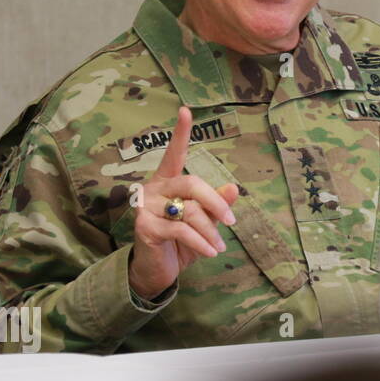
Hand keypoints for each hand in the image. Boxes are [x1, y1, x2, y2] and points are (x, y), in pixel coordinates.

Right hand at [128, 106, 238, 300]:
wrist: (157, 270)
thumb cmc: (181, 241)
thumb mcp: (204, 222)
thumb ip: (216, 204)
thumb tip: (234, 188)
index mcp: (168, 181)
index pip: (174, 153)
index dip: (181, 133)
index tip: (186, 110)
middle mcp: (154, 188)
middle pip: (192, 183)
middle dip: (216, 203)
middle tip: (232, 221)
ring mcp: (146, 207)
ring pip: (189, 210)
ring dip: (210, 231)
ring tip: (219, 246)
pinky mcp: (144, 227)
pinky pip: (182, 231)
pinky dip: (201, 242)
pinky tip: (210, 252)